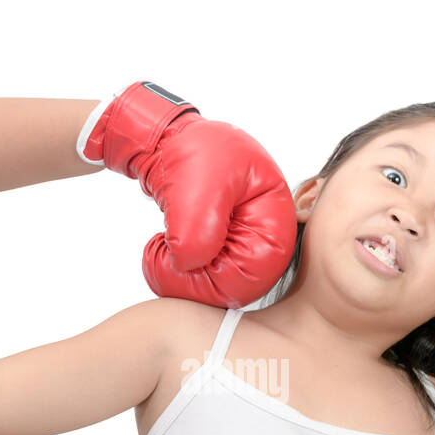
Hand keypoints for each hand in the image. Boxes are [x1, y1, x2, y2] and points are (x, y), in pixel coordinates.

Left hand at [78, 81, 294, 307]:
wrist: (171, 144)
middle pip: (235, 288)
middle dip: (190, 280)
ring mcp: (240, 248)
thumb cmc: (196, 150)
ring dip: (178, 278)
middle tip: (160, 253)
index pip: (257, 272)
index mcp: (274, 218)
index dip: (215, 276)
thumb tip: (190, 265)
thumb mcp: (199, 183)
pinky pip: (199, 282)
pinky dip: (174, 274)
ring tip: (159, 248)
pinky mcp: (218, 255)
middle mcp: (262, 239)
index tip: (179, 258)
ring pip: (213, 290)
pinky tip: (163, 250)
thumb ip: (198, 228)